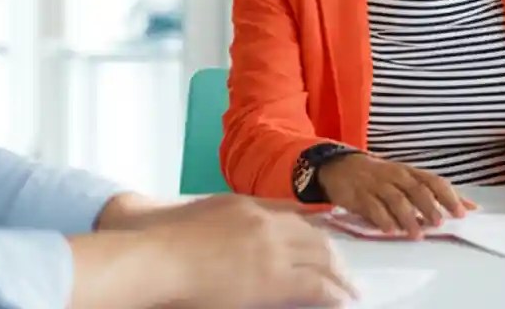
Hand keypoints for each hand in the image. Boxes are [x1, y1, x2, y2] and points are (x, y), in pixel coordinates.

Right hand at [154, 194, 357, 307]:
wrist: (157, 257)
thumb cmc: (158, 240)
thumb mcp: (188, 213)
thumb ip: (206, 217)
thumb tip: (195, 225)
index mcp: (242, 204)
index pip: (288, 211)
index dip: (308, 226)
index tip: (319, 237)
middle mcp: (264, 221)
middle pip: (311, 232)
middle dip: (329, 251)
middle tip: (340, 268)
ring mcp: (271, 248)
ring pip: (320, 256)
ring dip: (338, 273)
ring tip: (347, 287)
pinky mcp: (274, 279)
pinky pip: (316, 285)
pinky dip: (333, 292)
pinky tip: (340, 299)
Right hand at [318, 154, 477, 239]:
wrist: (338, 167)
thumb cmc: (379, 176)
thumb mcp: (405, 179)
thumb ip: (434, 192)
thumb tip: (471, 207)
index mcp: (409, 172)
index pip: (433, 181)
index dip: (448, 197)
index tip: (460, 213)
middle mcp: (394, 175)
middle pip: (416, 190)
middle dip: (429, 207)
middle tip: (438, 223)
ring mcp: (376, 184)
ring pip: (396, 199)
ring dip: (408, 217)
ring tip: (416, 234)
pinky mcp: (358, 194)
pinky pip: (372, 207)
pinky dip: (382, 219)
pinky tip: (390, 229)